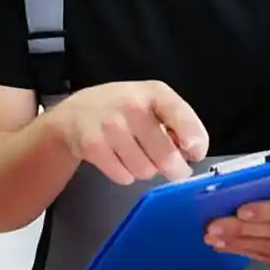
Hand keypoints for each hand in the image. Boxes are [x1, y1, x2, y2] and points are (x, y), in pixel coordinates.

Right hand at [48, 81, 208, 184]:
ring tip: (137, 156)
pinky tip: (119, 159)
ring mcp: (110, 127)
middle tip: (175, 170)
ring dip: (146, 170)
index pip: (181, 115)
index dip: (195, 140)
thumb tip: (191, 152)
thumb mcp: (151, 102)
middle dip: (174, 169)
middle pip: (166, 156)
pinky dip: (126, 175)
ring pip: (145, 171)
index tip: (195, 153)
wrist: (74, 114)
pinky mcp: (93, 146)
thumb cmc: (121, 108)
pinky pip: (124, 177)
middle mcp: (132, 106)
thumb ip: (176, 122)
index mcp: (153, 92)